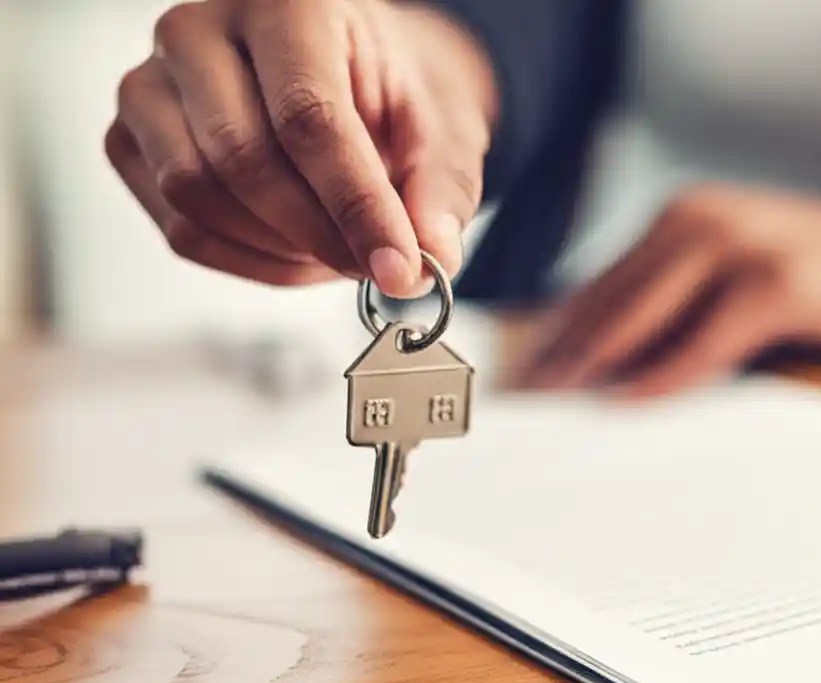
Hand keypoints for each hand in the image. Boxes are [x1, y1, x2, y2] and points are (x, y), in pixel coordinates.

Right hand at [105, 0, 494, 296]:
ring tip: (343, 253)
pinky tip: (300, 254)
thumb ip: (442, 190)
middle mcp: (199, 30)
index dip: (357, 205)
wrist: (347, 76)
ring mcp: (150, 83)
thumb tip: (432, 258)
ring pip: (197, 198)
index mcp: (289, 3)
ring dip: (282, 252)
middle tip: (378, 269)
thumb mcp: (443, 131)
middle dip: (320, 235)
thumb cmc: (391, 97)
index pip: (308, 116)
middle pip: (243, 159)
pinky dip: (249, 262)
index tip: (401, 267)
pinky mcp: (128, 139)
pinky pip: (180, 228)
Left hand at [516, 184, 820, 397]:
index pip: (602, 282)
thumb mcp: (741, 274)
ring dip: (594, 367)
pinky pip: (703, 342)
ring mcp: (741, 245)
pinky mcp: (778, 282)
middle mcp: (703, 218)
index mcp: (686, 215)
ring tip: (556, 410)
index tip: (524, 376)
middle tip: (522, 404)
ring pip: (643, 317)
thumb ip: (680, 302)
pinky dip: (662, 377)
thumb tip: (606, 362)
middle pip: (610, 299)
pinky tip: (628, 405)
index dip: (557, 332)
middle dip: (562, 355)